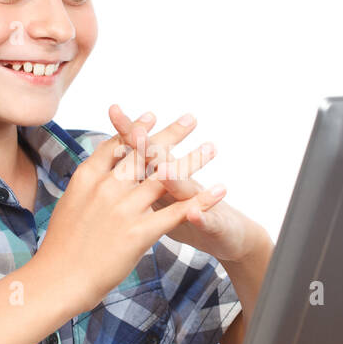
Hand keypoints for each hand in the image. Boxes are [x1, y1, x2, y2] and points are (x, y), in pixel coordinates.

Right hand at [37, 130, 226, 311]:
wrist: (57, 280)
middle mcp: (107, 187)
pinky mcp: (138, 232)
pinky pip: (176, 211)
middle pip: (145, 153)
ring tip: (211, 147)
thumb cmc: (60, 248)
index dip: (137, 129)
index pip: (117, 145)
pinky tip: (219, 189)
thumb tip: (96, 172)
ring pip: (166, 177)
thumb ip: (87, 186)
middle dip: (171, 135)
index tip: (152, 116)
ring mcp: (124, 209)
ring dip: (193, 160)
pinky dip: (201, 200)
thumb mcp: (69, 206)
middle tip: (191, 119)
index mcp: (88, 178)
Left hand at [107, 104, 253, 262]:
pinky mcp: (215, 225)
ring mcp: (199, 204)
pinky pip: (206, 221)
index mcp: (163, 177)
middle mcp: (181, 184)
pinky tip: (194, 213)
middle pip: (163, 161)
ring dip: (176, 179)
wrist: (228, 232)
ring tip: (165, 170)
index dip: (129, 133)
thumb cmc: (187, 211)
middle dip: (150, 146)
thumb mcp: (162, 194)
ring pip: (185, 189)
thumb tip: (116, 154)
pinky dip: (200, 217)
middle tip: (136, 130)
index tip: (114, 110)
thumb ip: (142, 175)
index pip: (143, 151)